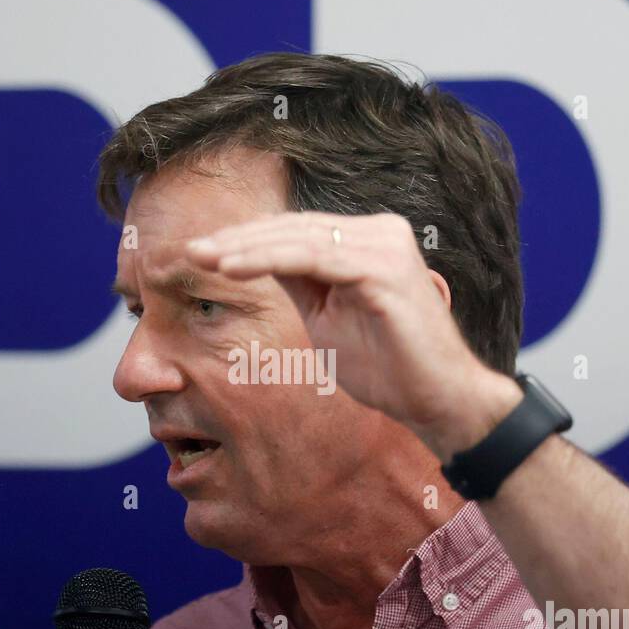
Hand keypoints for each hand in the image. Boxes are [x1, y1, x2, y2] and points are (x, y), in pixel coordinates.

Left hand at [186, 212, 518, 459]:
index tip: (201, 253)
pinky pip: (314, 257)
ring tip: (203, 258)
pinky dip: (268, 260)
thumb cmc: (388, 368)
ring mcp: (385, 246)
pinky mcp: (384, 269)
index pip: (297, 230)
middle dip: (238, 239)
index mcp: (368, 240)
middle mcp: (381, 232)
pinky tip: (231, 269)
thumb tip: (255, 261)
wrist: (437, 400)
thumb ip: (300, 285)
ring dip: (245, 248)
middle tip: (191, 250)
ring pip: (299, 238)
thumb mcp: (327, 318)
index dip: (247, 240)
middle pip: (294, 228)